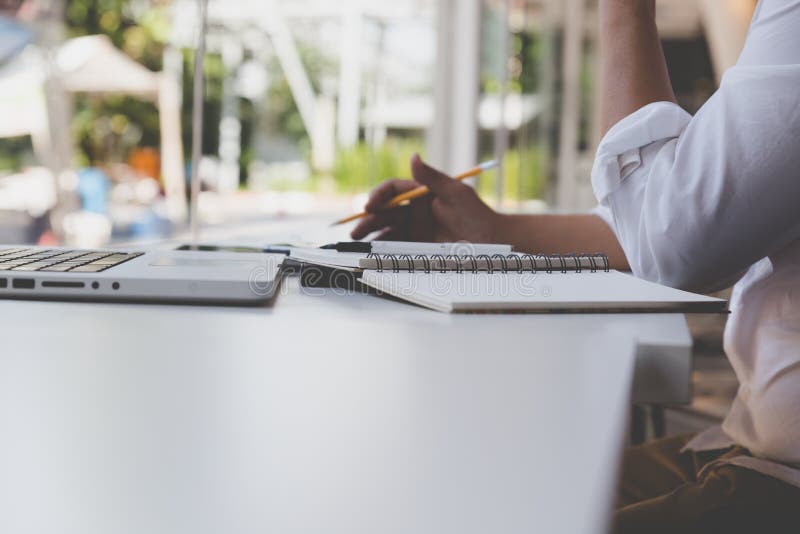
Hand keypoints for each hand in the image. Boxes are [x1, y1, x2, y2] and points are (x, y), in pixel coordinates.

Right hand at [350, 154, 499, 242]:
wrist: (491, 241)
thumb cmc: (477, 214)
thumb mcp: (456, 193)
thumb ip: (432, 178)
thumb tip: (413, 157)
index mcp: (422, 192)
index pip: (394, 190)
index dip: (380, 196)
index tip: (370, 205)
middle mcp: (416, 209)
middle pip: (386, 211)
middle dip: (369, 219)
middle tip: (356, 230)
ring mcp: (416, 227)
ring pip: (387, 228)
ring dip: (372, 233)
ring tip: (360, 241)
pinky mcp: (418, 244)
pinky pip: (396, 244)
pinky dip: (384, 246)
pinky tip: (375, 250)